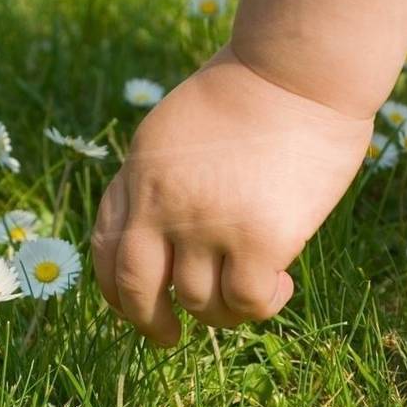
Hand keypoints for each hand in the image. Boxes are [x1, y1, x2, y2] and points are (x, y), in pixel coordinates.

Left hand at [92, 47, 374, 344]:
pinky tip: (281, 283)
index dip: (115, 289)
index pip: (106, 249)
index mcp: (140, 175)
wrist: (300, 69)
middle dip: (148, 323)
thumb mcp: (175, 130)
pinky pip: (246, 302)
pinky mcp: (258, 240)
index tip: (136, 304)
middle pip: (136, 289)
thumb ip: (158, 182)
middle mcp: (163, 205)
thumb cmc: (251, 90)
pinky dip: (260, 305)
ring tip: (251, 290)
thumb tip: (161, 241)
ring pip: (198, 303)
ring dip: (222, 310)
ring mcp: (208, 225)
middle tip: (168, 337)